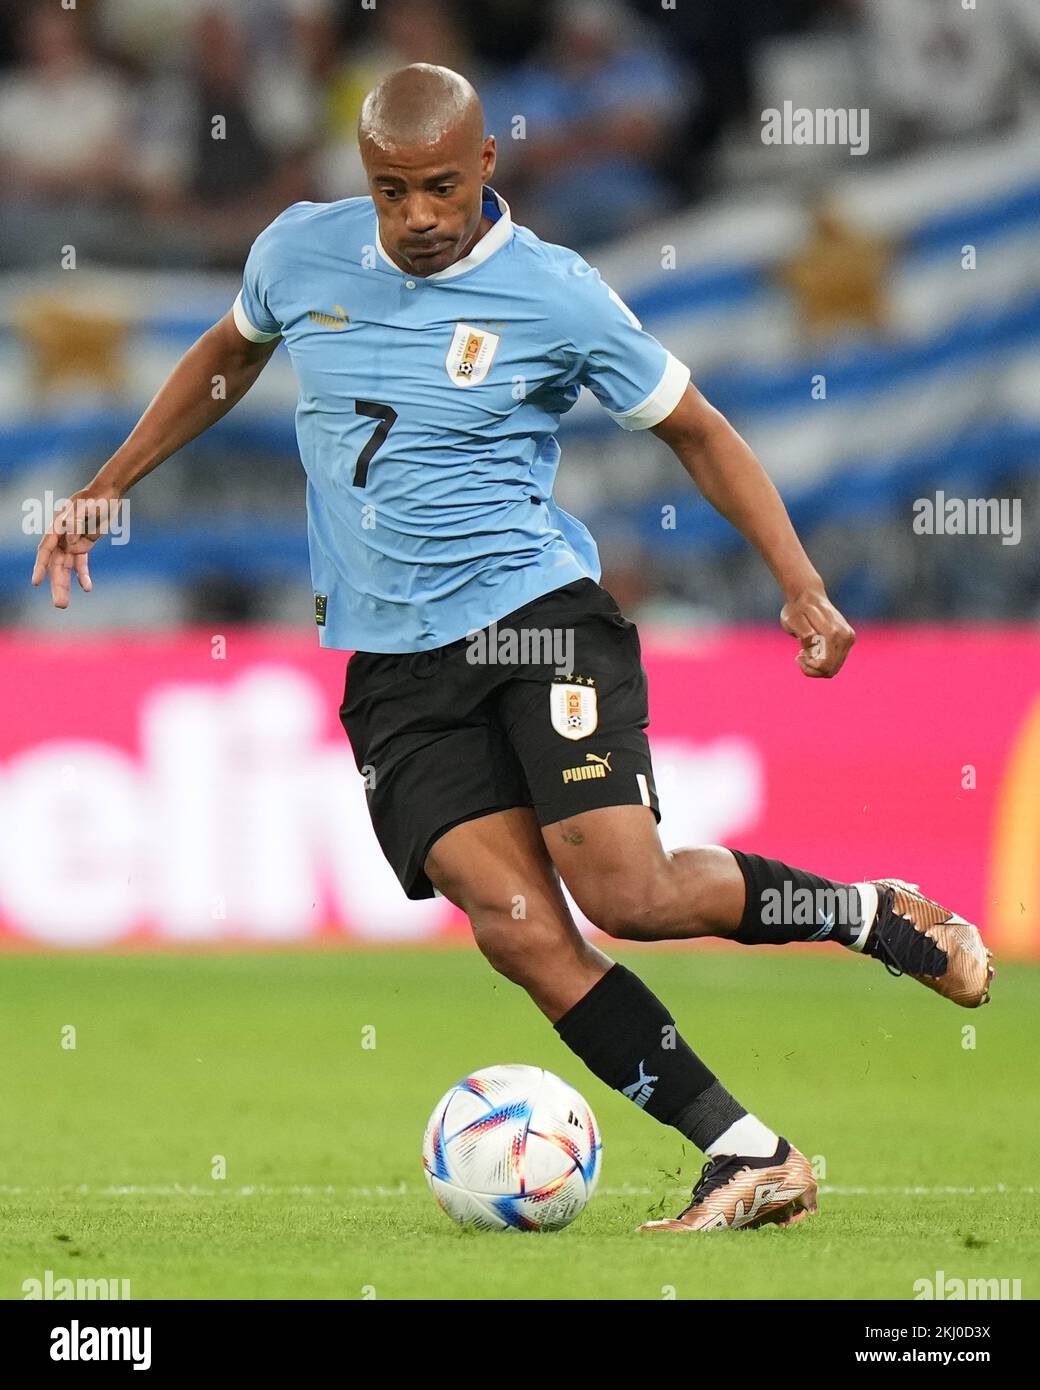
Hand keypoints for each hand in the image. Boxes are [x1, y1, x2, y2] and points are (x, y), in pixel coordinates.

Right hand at [31, 487, 122, 608]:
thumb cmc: (94, 499)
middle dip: (56, 585)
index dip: (41, 567)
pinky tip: (87, 588)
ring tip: (63, 605)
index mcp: (57, 527)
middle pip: (55, 565)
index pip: (45, 550)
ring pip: (65, 568)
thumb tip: (70, 543)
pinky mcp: (83, 545)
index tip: (37, 582)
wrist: (107, 494)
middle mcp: (61, 537)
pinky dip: (83, 576)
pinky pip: (80, 564)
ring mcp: (71, 542)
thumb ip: (76, 523)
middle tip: (59, 605)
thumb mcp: (87, 508)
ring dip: (64, 585)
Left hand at [779, 587, 854, 678]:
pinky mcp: (849, 639)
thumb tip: (815, 642)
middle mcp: (845, 636)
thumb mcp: (792, 620)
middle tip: (801, 654)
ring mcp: (849, 638)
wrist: (808, 595)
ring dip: (818, 665)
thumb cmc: (796, 609)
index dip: (808, 667)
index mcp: (833, 634)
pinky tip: (813, 649)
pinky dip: (824, 661)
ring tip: (805, 651)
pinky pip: (837, 661)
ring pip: (834, 668)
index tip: (799, 655)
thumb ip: (803, 632)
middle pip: (830, 670)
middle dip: (813, 668)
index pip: (823, 666)